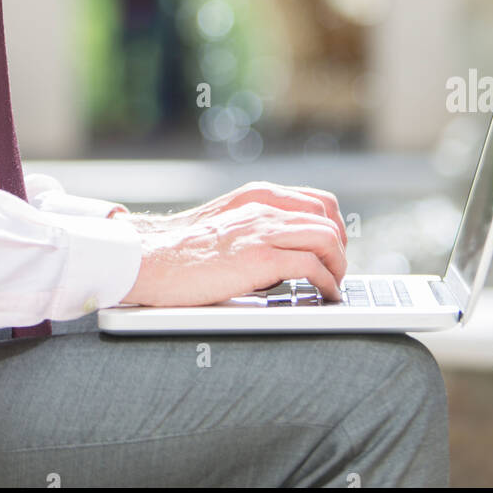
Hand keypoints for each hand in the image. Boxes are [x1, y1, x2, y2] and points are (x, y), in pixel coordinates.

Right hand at [119, 189, 347, 307]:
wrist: (152, 258)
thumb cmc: (182, 251)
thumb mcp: (227, 226)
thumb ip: (255, 229)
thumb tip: (282, 256)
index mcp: (258, 197)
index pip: (318, 201)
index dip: (334, 227)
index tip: (333, 251)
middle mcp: (266, 208)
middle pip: (328, 220)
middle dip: (340, 249)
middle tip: (337, 273)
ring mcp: (264, 230)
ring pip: (327, 240)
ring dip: (338, 267)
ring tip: (334, 287)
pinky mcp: (260, 257)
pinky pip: (311, 266)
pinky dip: (326, 283)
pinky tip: (324, 295)